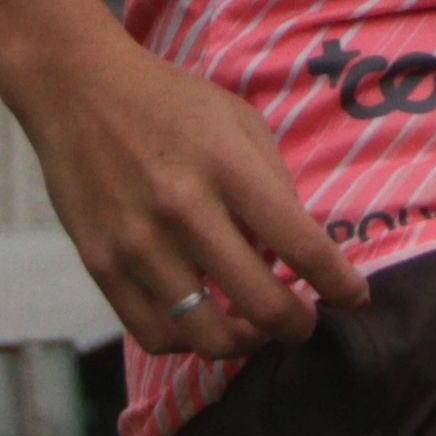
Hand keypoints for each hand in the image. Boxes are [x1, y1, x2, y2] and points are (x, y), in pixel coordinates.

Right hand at [8, 25, 368, 359]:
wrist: (80, 91)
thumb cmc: (173, 103)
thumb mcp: (240, 122)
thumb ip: (273, 185)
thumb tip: (298, 252)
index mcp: (230, 167)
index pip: (301, 245)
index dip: (339, 284)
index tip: (355, 299)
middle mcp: (185, 211)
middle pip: (259, 303)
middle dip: (297, 325)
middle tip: (305, 322)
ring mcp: (139, 244)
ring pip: (206, 335)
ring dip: (244, 344)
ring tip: (255, 329)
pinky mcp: (101, 266)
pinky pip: (154, 334)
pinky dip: (188, 341)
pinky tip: (203, 322)